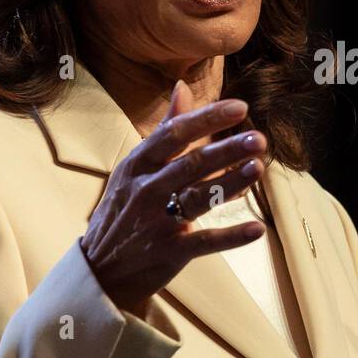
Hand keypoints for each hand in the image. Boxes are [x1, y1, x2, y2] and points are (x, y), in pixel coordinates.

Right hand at [80, 80, 267, 313]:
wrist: (98, 269)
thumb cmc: (122, 210)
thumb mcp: (134, 167)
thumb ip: (163, 129)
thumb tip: (182, 87)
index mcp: (138, 165)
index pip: (174, 133)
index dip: (207, 119)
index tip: (240, 108)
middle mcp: (146, 190)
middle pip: (190, 164)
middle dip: (226, 149)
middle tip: (259, 138)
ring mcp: (156, 221)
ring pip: (199, 198)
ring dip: (231, 183)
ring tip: (257, 168)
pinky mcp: (169, 252)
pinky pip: (204, 242)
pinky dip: (231, 237)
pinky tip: (256, 229)